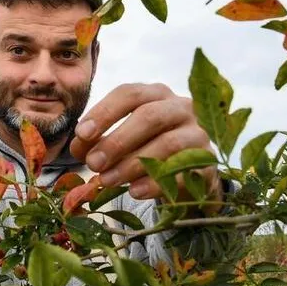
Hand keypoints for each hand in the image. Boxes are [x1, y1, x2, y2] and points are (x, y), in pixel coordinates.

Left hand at [68, 83, 221, 204]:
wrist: (188, 174)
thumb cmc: (148, 148)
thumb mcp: (121, 141)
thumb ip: (97, 140)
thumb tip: (79, 147)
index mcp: (156, 95)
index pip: (130, 93)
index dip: (104, 112)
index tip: (81, 134)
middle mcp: (181, 108)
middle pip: (149, 117)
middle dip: (117, 141)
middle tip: (93, 163)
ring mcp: (198, 134)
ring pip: (167, 144)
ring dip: (132, 164)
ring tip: (107, 181)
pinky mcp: (208, 163)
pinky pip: (183, 171)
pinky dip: (156, 182)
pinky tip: (135, 191)